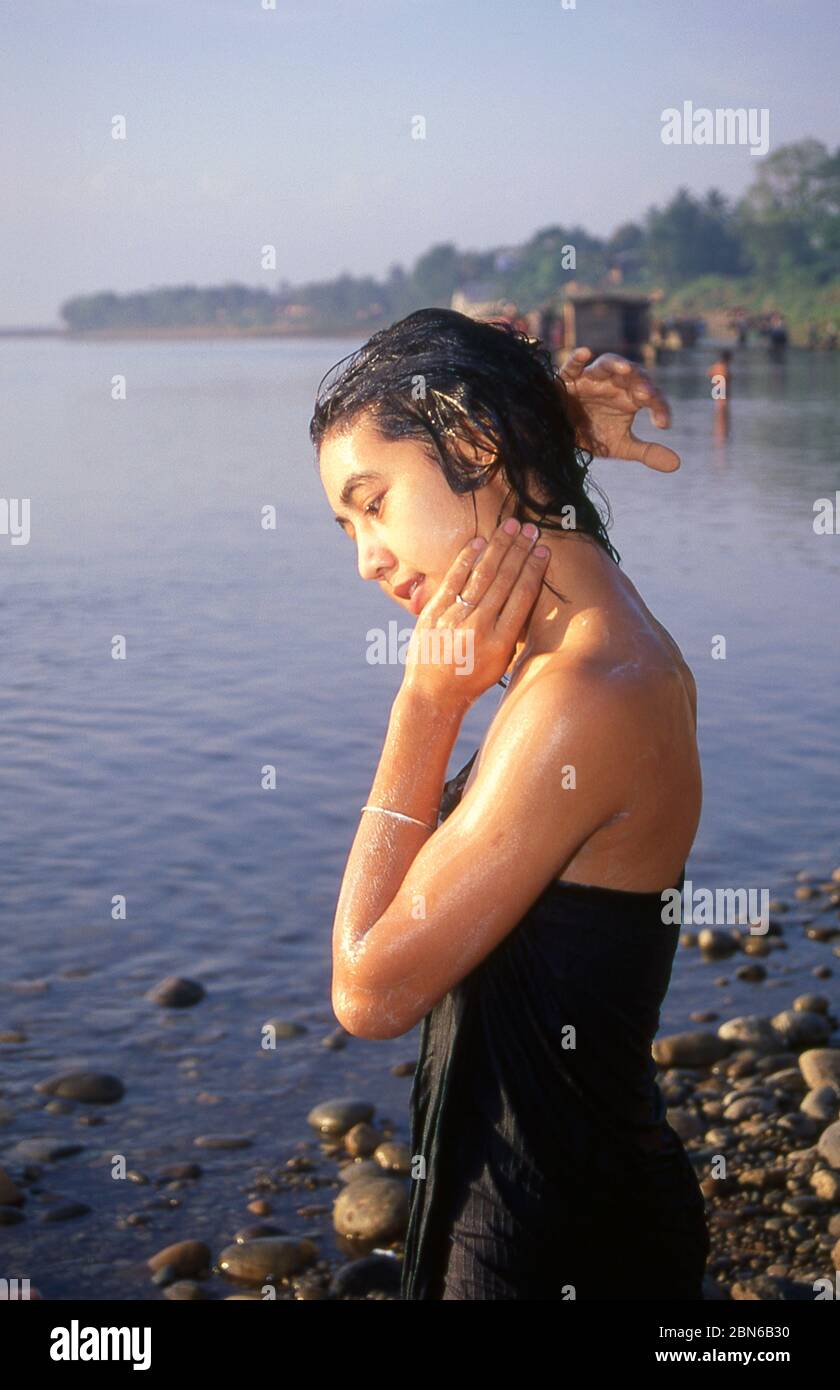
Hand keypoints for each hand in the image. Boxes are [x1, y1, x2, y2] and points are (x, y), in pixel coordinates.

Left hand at [401, 519, 549, 709]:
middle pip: (504, 580)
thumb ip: (513, 630)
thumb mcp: (501, 661)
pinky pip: (453, 579)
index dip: (534, 570)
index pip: (522, 596)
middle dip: (519, 551)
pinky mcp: (433, 613)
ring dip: (498, 547)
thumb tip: (526, 593)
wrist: (432, 695)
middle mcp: (479, 628)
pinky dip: (467, 558)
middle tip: (531, 528)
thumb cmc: (472, 678)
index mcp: (501, 642)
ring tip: (511, 526)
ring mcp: (454, 619)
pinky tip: (480, 541)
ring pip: (481, 575)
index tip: (543, 550)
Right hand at [559, 346, 679, 471]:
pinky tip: (585, 352)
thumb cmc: (593, 436)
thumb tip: (677, 464)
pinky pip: (573, 366)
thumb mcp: (621, 447)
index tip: (664, 425)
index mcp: (630, 397)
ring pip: (607, 364)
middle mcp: (614, 384)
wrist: (562, 439)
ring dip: (616, 364)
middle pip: (633, 375)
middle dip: (641, 383)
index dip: (660, 408)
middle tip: (646, 395)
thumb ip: (648, 452)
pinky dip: (577, 358)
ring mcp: (592, 379)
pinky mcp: (568, 380)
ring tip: (625, 369)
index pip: (652, 397)